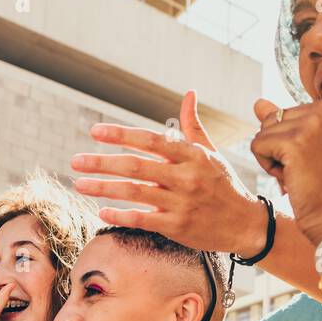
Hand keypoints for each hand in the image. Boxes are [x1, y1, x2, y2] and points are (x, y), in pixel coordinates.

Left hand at [72, 90, 269, 259]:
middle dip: (101, 163)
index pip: (150, 140)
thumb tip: (189, 93)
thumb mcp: (212, 153)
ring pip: (134, 193)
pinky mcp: (178, 227)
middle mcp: (185, 177)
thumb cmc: (224, 185)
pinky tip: (101, 212)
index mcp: (192, 155)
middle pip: (135, 166)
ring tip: (79, 184)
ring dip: (103, 188)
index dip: (121, 134)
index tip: (95, 131)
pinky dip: (120, 216)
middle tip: (75, 161)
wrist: (246, 224)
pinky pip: (142, 219)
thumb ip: (193, 126)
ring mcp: (181, 203)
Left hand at [250, 98, 321, 247]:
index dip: (285, 142)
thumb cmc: (319, 186)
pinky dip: (267, 167)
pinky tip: (290, 177)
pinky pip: (257, 146)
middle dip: (276, 149)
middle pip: (269, 121)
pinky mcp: (294, 143)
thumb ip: (280, 122)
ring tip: (299, 173)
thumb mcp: (300, 147)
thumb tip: (258, 103)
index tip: (308, 160)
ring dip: (272, 160)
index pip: (280, 114)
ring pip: (261, 134)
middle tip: (303, 169)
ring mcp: (309, 125)